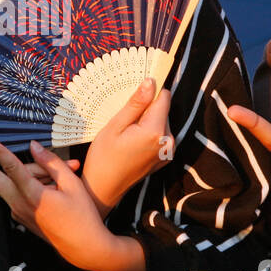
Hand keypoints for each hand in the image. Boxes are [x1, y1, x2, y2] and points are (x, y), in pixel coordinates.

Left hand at [0, 137, 143, 270]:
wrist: (83, 248)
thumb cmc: (82, 215)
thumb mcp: (72, 184)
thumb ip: (51, 162)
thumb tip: (32, 146)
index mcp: (34, 195)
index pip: (11, 167)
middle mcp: (19, 204)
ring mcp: (17, 211)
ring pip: (12, 181)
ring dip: (31, 171)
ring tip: (71, 170)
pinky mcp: (19, 215)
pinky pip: (20, 191)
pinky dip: (35, 182)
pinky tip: (58, 186)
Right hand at [81, 78, 172, 215]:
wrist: (103, 189)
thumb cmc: (103, 158)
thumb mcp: (115, 126)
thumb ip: (136, 104)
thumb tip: (150, 82)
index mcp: (155, 132)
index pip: (164, 97)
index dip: (150, 90)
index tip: (135, 93)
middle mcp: (167, 142)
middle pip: (162, 109)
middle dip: (145, 108)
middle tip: (123, 120)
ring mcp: (167, 151)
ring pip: (160, 121)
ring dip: (145, 121)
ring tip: (125, 133)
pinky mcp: (164, 157)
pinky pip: (159, 135)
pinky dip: (147, 133)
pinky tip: (131, 142)